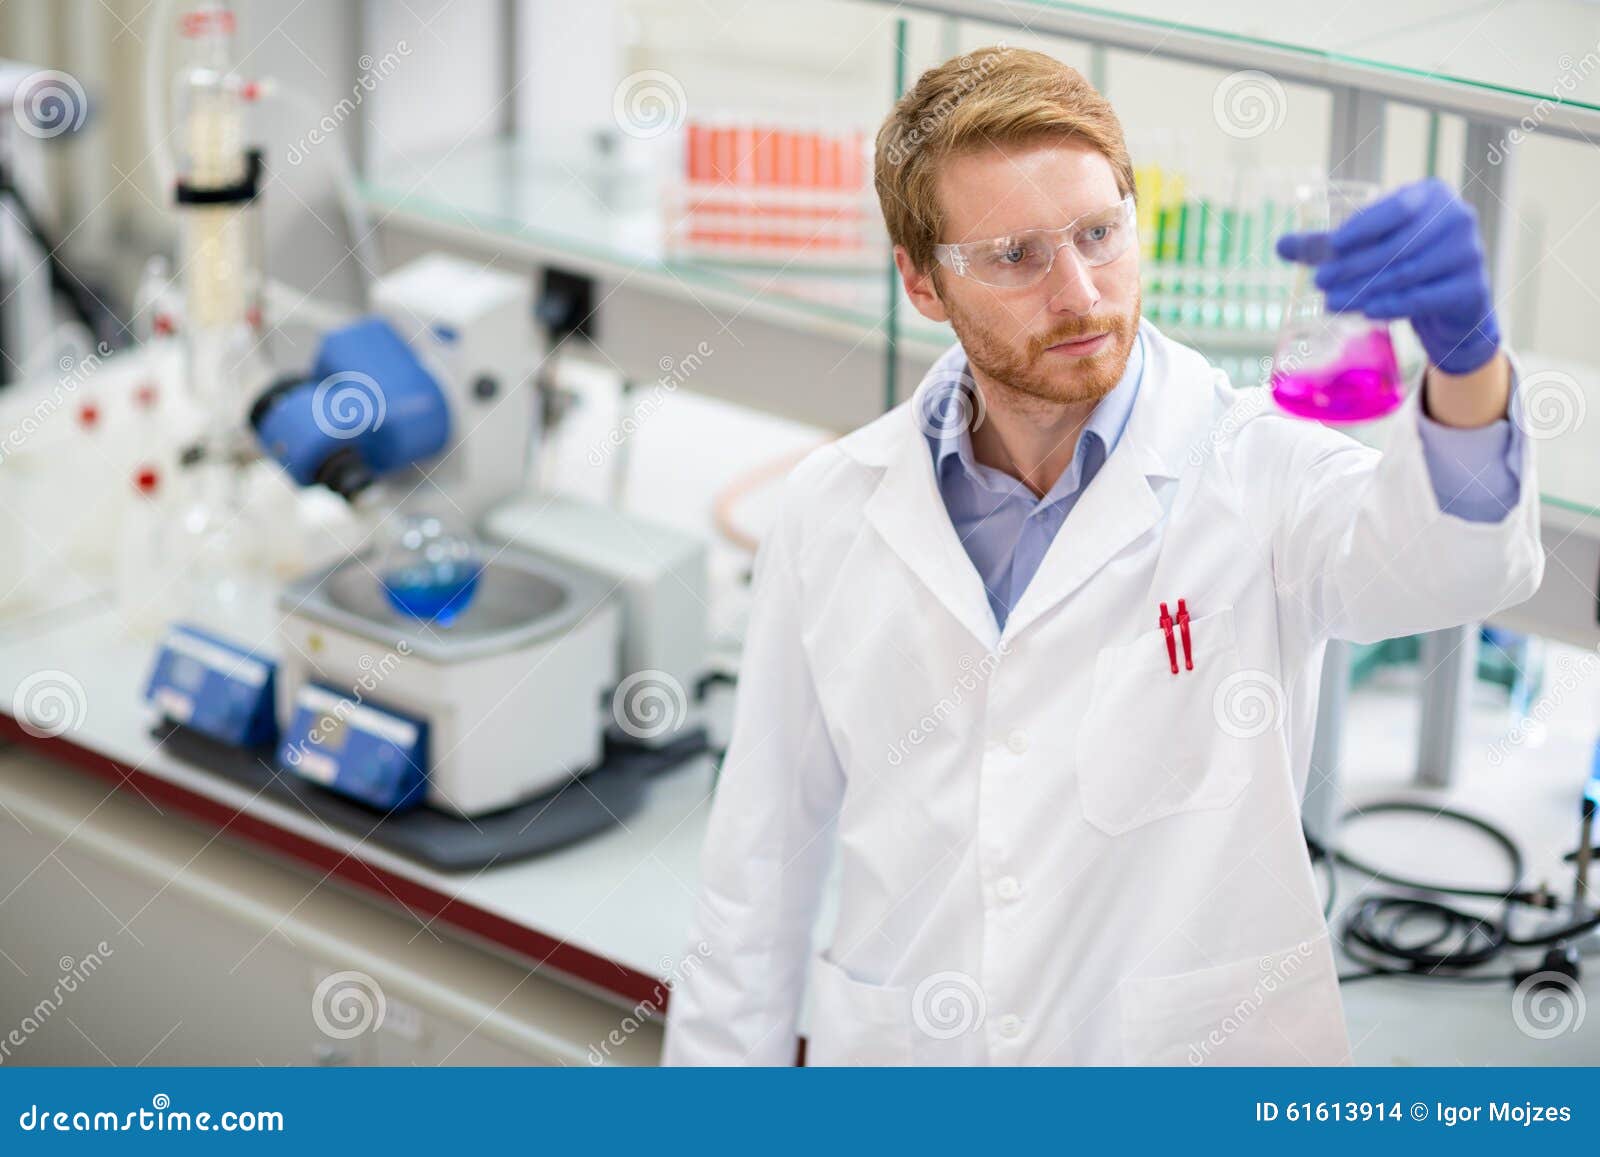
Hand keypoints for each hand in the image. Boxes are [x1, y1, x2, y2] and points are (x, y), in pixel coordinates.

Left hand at [1275, 178, 1500, 375]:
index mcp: (1432, 195)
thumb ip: (1326, 246)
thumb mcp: (1367, 248)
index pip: (1395, 208)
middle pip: (1397, 245)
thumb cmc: (1403, 262)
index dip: (1362, 227)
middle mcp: (1457, 218)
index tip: (1332, 246)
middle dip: (1353, 265)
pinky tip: (1367, 312)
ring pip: (1407, 273)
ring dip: (1364, 289)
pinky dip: (1393, 305)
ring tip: (1330, 303)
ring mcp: (1469, 253)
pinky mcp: (1471, 288)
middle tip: (1319, 282)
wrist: (1450, 301)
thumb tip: (1278, 245)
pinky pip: (1425, 298)